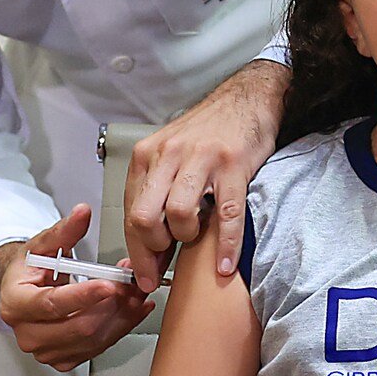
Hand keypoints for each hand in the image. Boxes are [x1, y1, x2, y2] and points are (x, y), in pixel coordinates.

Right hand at [0, 203, 150, 370]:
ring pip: (94, 340)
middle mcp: (28, 333)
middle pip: (78, 326)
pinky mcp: (63, 359)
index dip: (84, 296)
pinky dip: (120, 328)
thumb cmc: (31, 270)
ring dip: (122, 315)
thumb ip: (64, 230)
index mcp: (16, 304)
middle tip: (133, 281)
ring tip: (136, 290)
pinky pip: (98, 348)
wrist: (24, 291)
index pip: (52, 304)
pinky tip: (134, 308)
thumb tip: (82, 212)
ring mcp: (46, 351)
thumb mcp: (43, 244)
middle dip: (112, 303)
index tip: (110, 284)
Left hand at [124, 60, 289, 289]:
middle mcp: (169, 155)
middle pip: (145, 216)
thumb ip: (157, 196)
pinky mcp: (233, 166)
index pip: (130, 213)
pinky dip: (226, 245)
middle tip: (169, 255)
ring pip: (179, 214)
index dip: (137, 252)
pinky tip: (225, 264)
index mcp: (147, 155)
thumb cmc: (207, 133)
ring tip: (197, 236)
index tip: (145, 276)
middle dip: (154, 247)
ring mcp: (201, 160)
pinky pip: (227, 214)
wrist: (246, 99)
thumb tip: (151, 249)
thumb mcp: (170, 156)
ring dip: (187, 237)